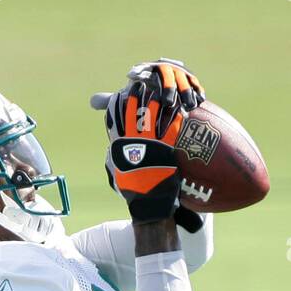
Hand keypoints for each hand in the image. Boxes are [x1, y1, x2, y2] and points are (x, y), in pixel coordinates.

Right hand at [91, 64, 207, 230]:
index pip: (117, 116)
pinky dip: (176, 116)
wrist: (149, 207)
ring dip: (159, 99)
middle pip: (135, 109)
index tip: (126, 90)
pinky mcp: (165, 151)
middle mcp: (133, 142)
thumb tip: (110, 148)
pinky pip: (171, 128)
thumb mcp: (118, 173)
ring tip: (164, 89)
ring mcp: (150, 145)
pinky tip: (180, 108)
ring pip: (153, 114)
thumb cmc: (134, 192)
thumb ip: (114, 157)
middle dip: (141, 94)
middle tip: (147, 83)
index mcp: (119, 145)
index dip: (122, 100)